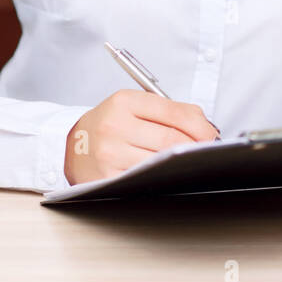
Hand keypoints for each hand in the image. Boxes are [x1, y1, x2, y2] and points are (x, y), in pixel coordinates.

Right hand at [64, 91, 218, 184]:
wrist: (71, 145)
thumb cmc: (109, 124)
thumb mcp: (132, 105)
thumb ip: (168, 111)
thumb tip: (205, 125)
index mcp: (124, 102)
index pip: (174, 113)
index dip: (200, 126)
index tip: (211, 134)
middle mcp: (114, 126)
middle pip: (171, 140)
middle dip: (195, 146)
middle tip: (206, 150)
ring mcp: (109, 154)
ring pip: (161, 162)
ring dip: (180, 163)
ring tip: (188, 161)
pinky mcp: (107, 178)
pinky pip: (144, 179)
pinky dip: (160, 177)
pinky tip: (165, 173)